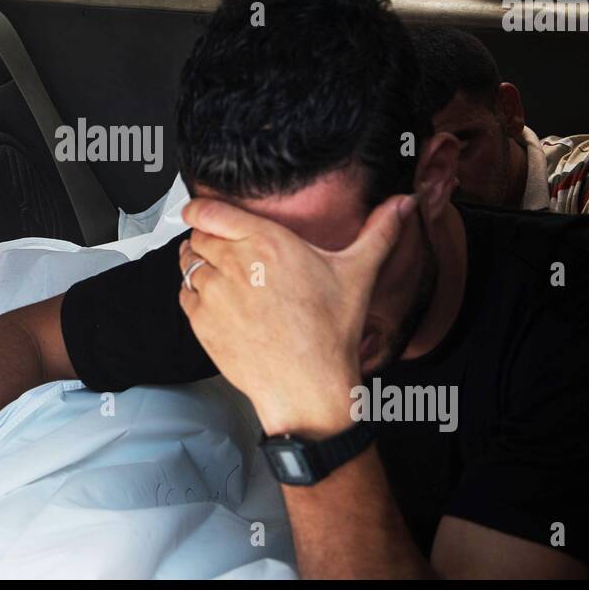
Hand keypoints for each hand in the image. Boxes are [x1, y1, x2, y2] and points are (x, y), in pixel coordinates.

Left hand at [177, 194, 416, 436]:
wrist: (308, 386)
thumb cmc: (331, 332)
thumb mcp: (357, 273)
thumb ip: (379, 231)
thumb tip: (403, 203)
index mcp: (266, 242)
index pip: (208, 210)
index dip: (201, 210)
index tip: (204, 214)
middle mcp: (234, 263)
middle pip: (198, 236)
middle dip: (208, 240)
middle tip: (228, 254)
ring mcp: (214, 294)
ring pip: (188, 265)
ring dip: (200, 267)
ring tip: (226, 280)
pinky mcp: (201, 323)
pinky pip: (184, 296)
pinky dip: (196, 297)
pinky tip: (222, 305)